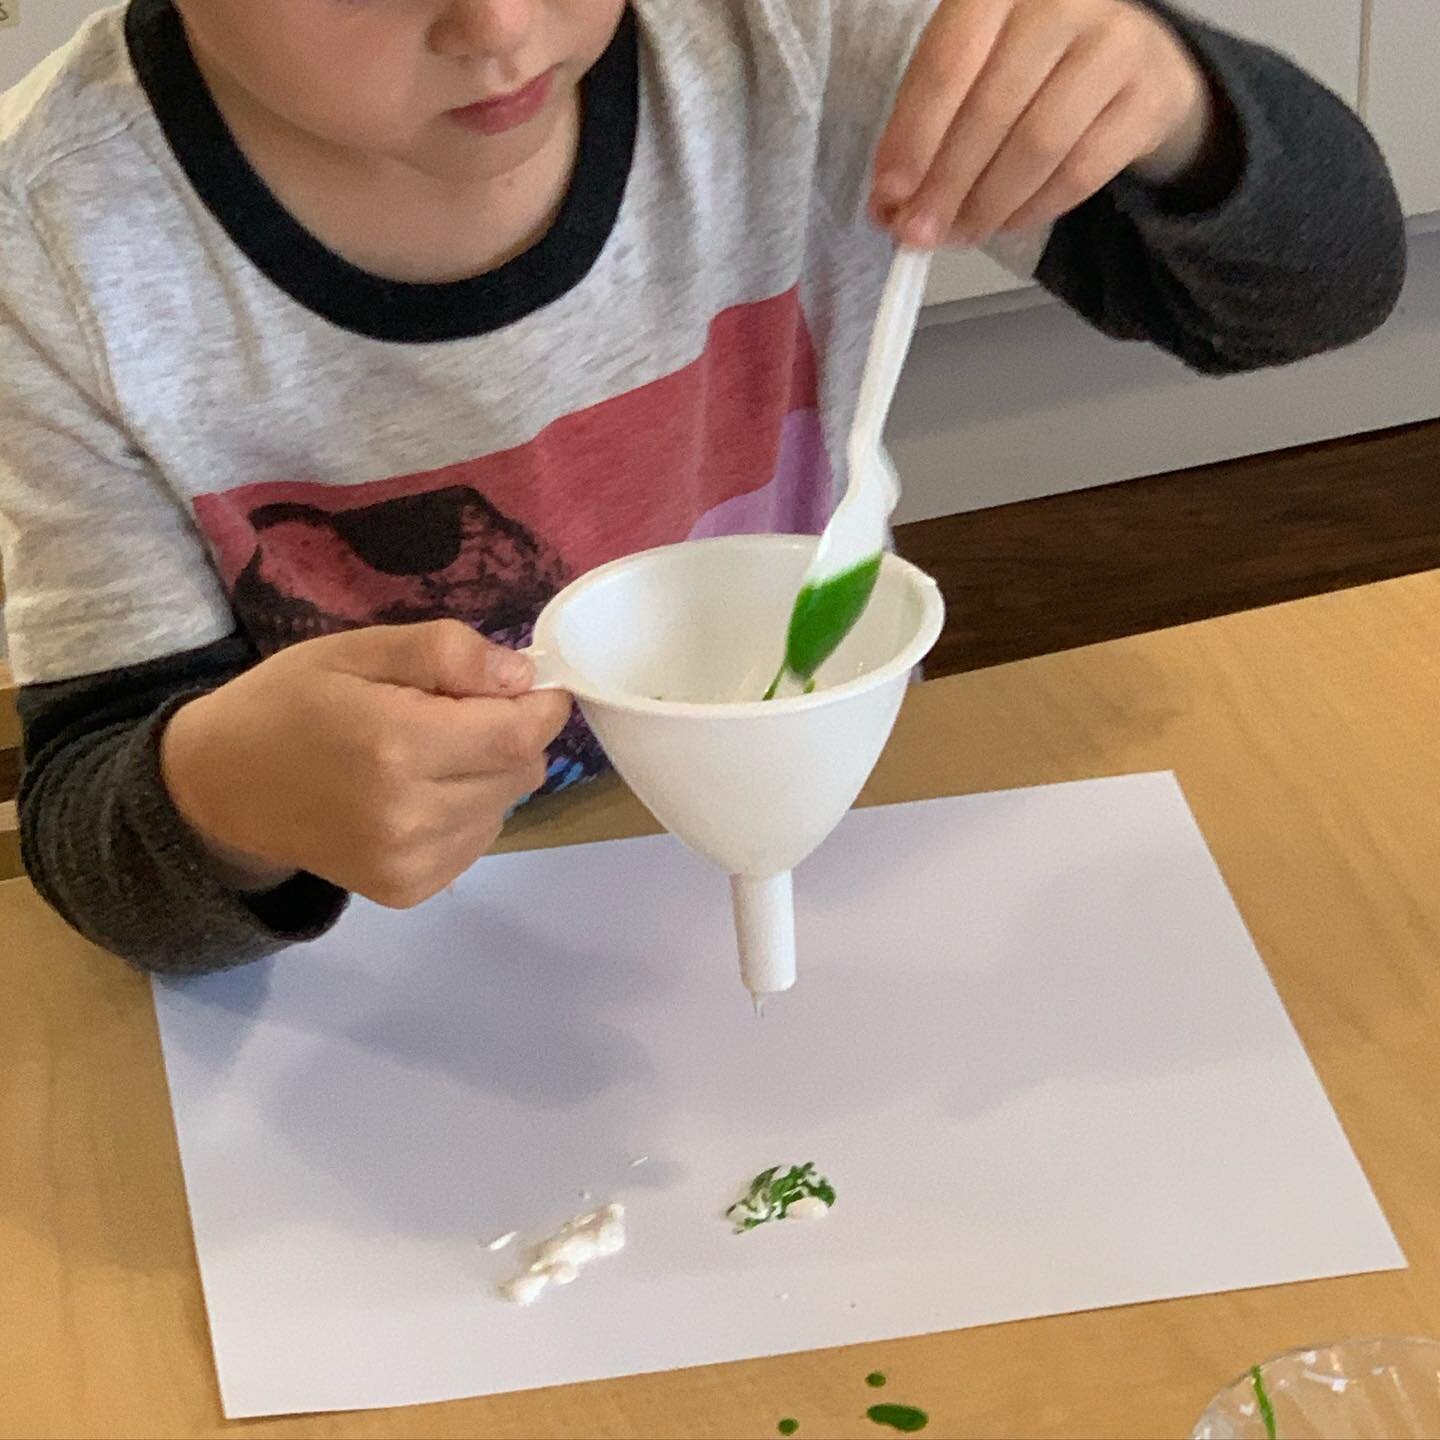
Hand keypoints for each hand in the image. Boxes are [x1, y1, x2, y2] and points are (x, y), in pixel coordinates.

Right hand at [160, 621, 571, 907]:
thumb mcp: (358, 649)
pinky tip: (419, 792)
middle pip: (521, 772)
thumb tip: (522, 675)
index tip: (526, 684)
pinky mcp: (407, 890)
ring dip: (488, 775)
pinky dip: (467, 811)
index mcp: (396, 746)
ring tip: (428, 753)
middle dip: (510, 734)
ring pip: (506, 807)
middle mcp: (409, 815)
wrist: (222, 787)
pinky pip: (478, 840)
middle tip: (457, 712)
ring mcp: (408, 862)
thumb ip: (445, 652)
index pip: (519, 734)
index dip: (540, 705)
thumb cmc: (290, 703)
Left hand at [872, 0, 1215, 248]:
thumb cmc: (1031, 60)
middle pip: (991, 110)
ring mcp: (1113, 44)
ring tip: (959, 235)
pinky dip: (1034, 208)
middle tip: (917, 232)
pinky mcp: (1146, 97)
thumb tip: (890, 203)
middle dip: (945, 185)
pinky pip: (1080, 171)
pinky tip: (1006, 223)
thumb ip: (929, 123)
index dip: (914, 136)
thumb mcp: (973, 64)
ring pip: (1037, 145)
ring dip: (987, 205)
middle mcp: (1061, 1)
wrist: (1132, 56)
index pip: (948, 63)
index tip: (888, 194)